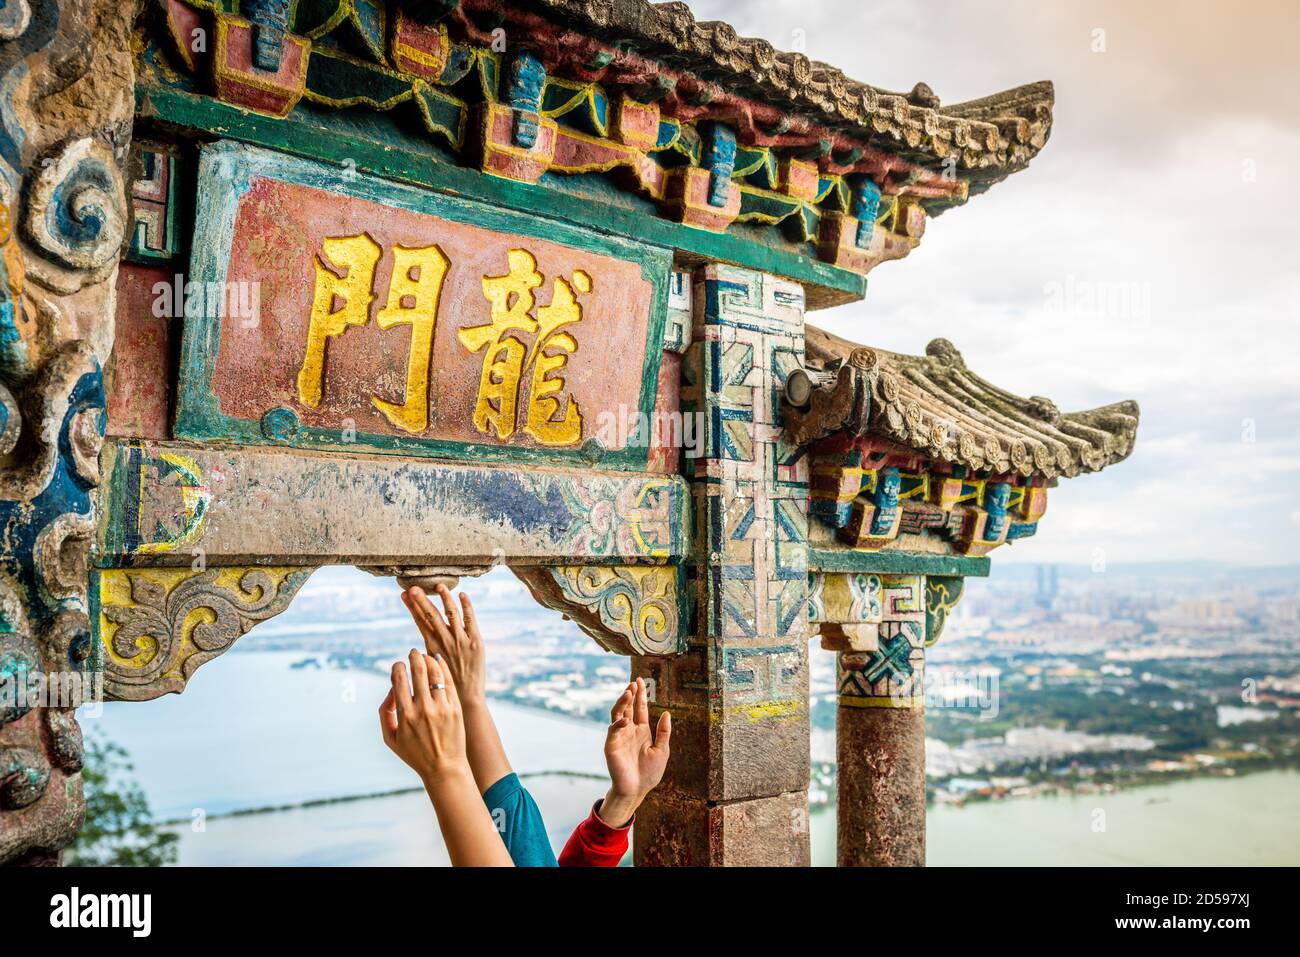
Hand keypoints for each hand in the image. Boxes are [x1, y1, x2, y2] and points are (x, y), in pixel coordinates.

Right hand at [378, 649, 468, 784]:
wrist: (444, 768)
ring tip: (426, 655)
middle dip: (414, 656)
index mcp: (404, 715)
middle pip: (418, 670)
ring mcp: (441, 708)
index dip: (398, 666)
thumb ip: (385, 713)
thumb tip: (391, 690)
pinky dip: (443, 668)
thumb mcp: (390, 738)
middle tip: (413, 652)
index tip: (399, 665)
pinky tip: (439, 662)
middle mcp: (422, 709)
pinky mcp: (455, 708)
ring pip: (435, 673)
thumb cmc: (415, 753)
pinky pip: (449, 682)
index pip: (399, 679)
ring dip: (429, 659)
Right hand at [402, 585, 485, 704]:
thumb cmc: (447, 684)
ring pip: (450, 613)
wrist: (466, 699)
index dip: (411, 607)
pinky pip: (470, 619)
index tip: (403, 595)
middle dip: (421, 600)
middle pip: (430, 615)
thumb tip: (421, 642)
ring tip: (439, 585)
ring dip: (445, 598)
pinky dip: (467, 606)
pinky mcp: (475, 642)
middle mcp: (444, 641)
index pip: (419, 621)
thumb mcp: (432, 664)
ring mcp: (460, 640)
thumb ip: (428, 650)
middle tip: (413, 587)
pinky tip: (463, 595)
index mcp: (431, 647)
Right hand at [598, 677, 670, 826]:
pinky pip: (613, 730)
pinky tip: (626, 718)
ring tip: (628, 691)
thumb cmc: (649, 773)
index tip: (641, 681)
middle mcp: (629, 730)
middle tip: (634, 682)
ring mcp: (619, 737)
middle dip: (630, 694)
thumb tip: (666, 712)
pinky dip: (618, 723)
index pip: (639, 708)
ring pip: (617, 714)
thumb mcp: (662, 750)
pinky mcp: (611, 745)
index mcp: (641, 731)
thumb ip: (663, 732)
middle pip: (628, 707)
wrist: (637, 790)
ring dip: (622, 702)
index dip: (640, 695)